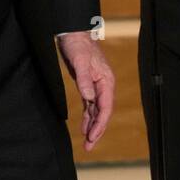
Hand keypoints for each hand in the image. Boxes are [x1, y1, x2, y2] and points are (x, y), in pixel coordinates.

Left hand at [56, 32, 114, 150]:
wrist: (73, 33)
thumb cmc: (78, 45)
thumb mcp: (80, 61)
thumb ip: (84, 80)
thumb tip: (89, 98)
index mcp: (106, 80)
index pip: (106, 107)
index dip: (100, 123)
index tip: (92, 136)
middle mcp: (104, 85)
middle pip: (103, 112)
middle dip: (97, 130)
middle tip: (89, 147)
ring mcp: (96, 85)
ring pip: (97, 111)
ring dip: (92, 127)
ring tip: (87, 143)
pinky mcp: (88, 85)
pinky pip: (90, 106)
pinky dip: (88, 117)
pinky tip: (84, 128)